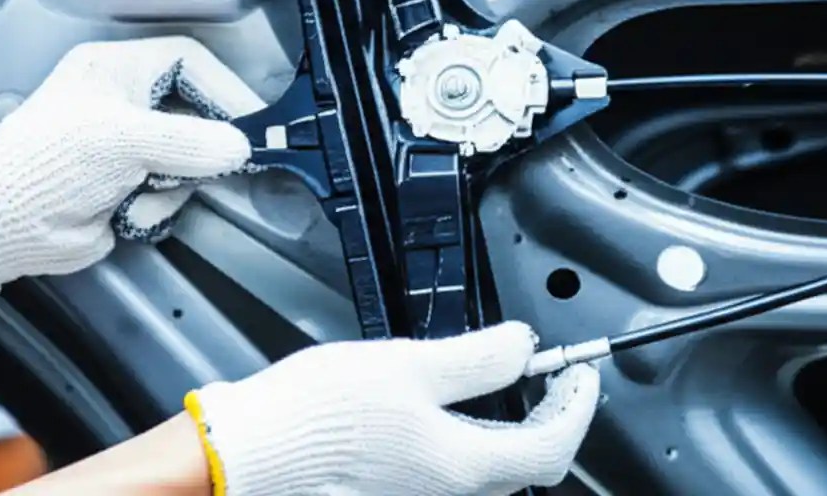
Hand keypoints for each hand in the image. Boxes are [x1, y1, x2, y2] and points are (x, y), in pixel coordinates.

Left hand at [0, 36, 259, 299]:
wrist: (1, 229)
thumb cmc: (48, 167)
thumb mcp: (123, 141)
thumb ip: (190, 140)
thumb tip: (241, 147)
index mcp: (116, 68)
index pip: (190, 62)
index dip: (226, 88)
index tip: (252, 122)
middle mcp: (125, 100)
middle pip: (198, 112)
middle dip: (200, 146)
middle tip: (218, 166)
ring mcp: (129, 146)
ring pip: (190, 159)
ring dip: (173, 184)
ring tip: (140, 194)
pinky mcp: (130, 186)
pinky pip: (173, 192)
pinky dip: (157, 206)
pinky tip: (126, 213)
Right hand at [185, 321, 599, 495]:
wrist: (245, 455)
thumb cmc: (314, 418)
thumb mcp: (406, 364)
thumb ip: (477, 357)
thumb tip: (522, 346)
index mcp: (462, 466)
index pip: (555, 445)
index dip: (578, 404)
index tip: (580, 372)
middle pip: (525, 465)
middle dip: (547, 417)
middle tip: (547, 376)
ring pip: (487, 472)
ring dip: (507, 431)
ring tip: (497, 386)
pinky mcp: (391, 494)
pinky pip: (449, 474)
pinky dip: (465, 443)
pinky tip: (443, 413)